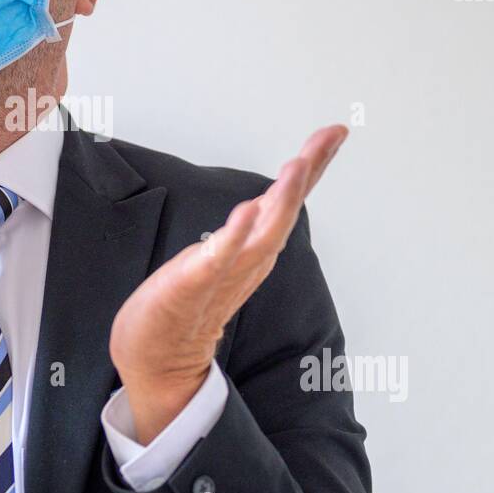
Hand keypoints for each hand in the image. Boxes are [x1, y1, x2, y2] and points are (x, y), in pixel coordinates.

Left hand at [108, 125, 348, 443]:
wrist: (157, 360)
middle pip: (283, 213)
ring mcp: (220, 277)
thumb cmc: (184, 306)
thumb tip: (262, 203)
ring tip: (295, 166)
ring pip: (260, 237)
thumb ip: (243, 232)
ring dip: (280, 201)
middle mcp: (246, 262)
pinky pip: (214, 263)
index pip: (286, 202)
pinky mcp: (189, 290)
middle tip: (326, 141)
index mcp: (252, 249)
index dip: (313, 166)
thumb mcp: (220, 256)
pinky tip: (244, 215)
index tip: (335, 132)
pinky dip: (232, 239)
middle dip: (306, 175)